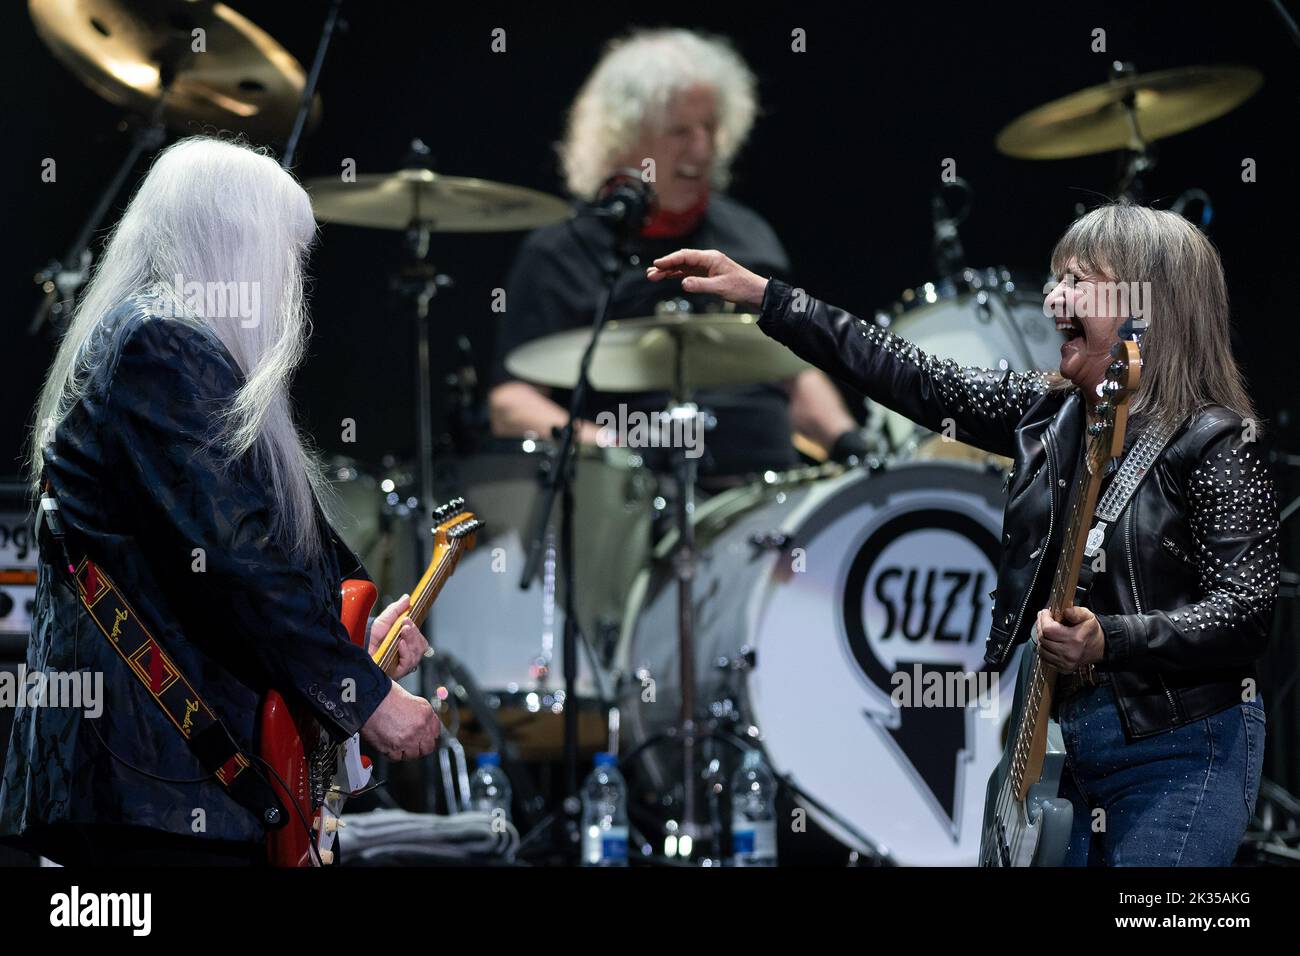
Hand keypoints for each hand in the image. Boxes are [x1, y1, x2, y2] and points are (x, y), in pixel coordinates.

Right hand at [360, 681, 438, 760]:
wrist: (369, 699)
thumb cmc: (384, 695)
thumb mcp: (411, 698)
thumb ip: (419, 712)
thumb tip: (421, 721)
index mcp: (425, 713)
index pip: (436, 731)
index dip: (428, 735)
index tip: (425, 736)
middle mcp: (419, 727)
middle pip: (428, 747)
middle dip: (421, 747)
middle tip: (414, 745)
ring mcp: (407, 739)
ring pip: (413, 755)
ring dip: (406, 752)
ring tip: (400, 745)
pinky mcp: (393, 748)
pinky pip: (397, 758)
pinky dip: (392, 754)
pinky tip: (390, 747)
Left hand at [369, 593, 427, 680]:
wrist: (356, 647)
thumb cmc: (369, 637)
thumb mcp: (384, 620)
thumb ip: (397, 609)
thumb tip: (408, 599)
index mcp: (405, 642)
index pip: (419, 639)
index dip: (416, 630)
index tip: (408, 620)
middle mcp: (405, 654)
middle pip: (420, 646)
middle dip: (415, 634)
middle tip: (406, 625)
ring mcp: (401, 664)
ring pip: (417, 654)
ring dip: (411, 641)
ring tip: (402, 632)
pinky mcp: (396, 672)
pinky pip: (408, 663)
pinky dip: (406, 652)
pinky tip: (400, 644)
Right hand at [646, 249, 767, 307]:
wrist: (754, 292)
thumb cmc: (741, 287)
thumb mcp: (720, 288)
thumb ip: (700, 285)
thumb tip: (683, 283)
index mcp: (710, 258)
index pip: (685, 256)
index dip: (669, 260)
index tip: (656, 264)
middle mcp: (707, 260)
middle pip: (681, 260)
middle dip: (665, 266)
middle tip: (650, 274)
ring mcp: (707, 267)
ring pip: (683, 267)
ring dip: (668, 271)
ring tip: (653, 276)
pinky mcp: (707, 275)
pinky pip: (689, 272)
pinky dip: (677, 275)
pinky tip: (668, 277)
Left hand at [1035, 607, 1104, 672]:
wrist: (1099, 648)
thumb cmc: (1090, 631)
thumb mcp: (1087, 616)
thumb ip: (1076, 612)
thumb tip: (1066, 611)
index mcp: (1075, 639)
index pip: (1048, 629)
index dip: (1043, 619)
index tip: (1045, 613)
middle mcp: (1069, 653)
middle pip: (1042, 638)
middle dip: (1041, 626)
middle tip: (1044, 620)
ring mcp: (1065, 662)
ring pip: (1041, 649)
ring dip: (1041, 639)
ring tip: (1047, 631)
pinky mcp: (1062, 668)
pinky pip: (1044, 659)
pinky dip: (1044, 650)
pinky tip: (1049, 643)